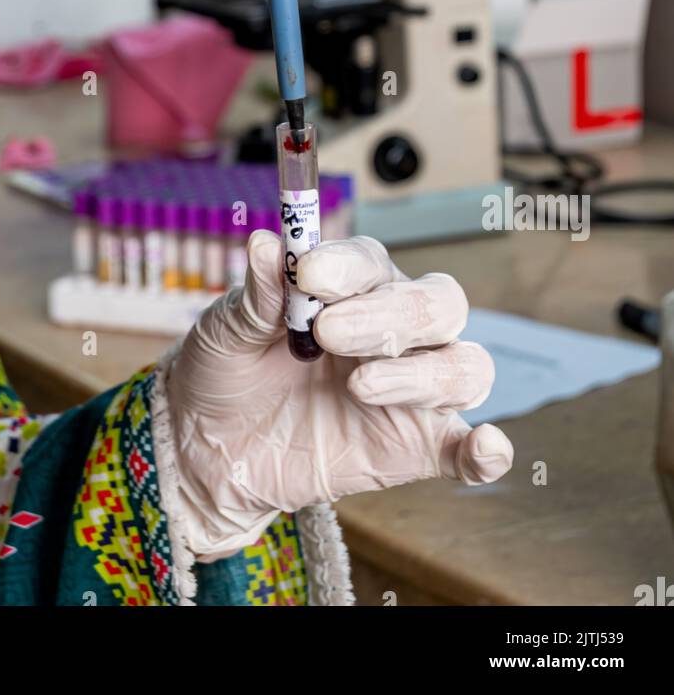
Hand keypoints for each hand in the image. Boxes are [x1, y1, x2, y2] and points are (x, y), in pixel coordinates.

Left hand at [168, 232, 512, 560]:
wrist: (209, 451)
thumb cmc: (225, 373)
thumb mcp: (227, 331)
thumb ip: (257, 295)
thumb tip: (269, 242)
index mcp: (350, 290)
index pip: (373, 263)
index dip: (347, 265)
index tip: (307, 273)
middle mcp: (393, 332)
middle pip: (435, 306)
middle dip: (390, 314)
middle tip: (328, 332)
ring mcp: (409, 392)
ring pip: (462, 366)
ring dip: (422, 374)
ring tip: (361, 386)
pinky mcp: (412, 449)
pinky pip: (464, 449)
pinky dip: (486, 449)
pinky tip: (485, 446)